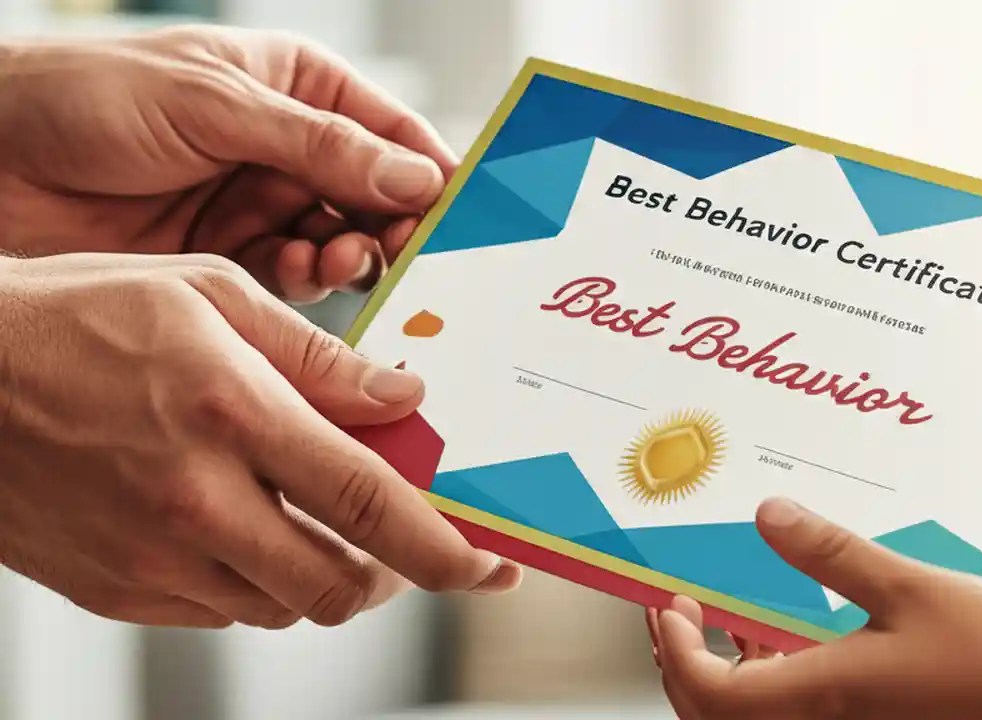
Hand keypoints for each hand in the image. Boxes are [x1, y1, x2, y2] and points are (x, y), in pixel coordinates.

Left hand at [0, 25, 454, 302]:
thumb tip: (416, 178)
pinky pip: (295, 277)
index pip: (390, 131)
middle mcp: (288, 148)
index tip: (470, 215)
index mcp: (295, 85)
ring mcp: (260, 204)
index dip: (433, 172)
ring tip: (339, 255)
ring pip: (343, 240)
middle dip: (398, 224)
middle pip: (378, 195)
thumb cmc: (86, 98)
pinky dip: (311, 280)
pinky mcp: (231, 259)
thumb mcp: (211, 104)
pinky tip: (305, 270)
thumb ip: (317, 146)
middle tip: (409, 252)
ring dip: (352, 252)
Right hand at [0, 253, 519, 628]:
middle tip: (403, 546)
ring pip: (283, 608)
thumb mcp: (206, 294)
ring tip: (317, 521)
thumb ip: (317, 356)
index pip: (368, 503)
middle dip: (392, 577)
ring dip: (323, 576)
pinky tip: (245, 529)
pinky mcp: (115, 591)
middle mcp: (194, 500)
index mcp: (229, 413)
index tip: (491, 563)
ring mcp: (150, 559)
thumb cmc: (76, 315)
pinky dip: (255, 583)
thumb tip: (401, 399)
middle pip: (338, 585)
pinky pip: (220, 614)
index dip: (446, 546)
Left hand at [650, 499, 981, 718]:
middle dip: (688, 665)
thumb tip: (767, 517)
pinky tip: (791, 640)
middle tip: (684, 615)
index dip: (676, 649)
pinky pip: (799, 715)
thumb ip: (828, 552)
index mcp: (825, 697)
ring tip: (734, 620)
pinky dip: (775, 684)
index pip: (709, 694)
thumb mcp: (904, 584)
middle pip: (719, 718)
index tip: (670, 606)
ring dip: (729, 678)